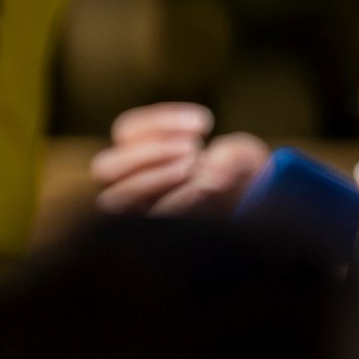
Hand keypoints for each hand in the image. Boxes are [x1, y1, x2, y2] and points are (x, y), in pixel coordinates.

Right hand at [91, 102, 270, 217]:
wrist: (254, 211)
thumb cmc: (239, 177)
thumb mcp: (243, 158)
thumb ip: (233, 156)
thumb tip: (209, 173)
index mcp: (142, 152)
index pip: (126, 130)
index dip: (159, 121)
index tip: (204, 123)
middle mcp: (129, 183)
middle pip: (104, 167)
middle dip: (148, 151)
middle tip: (192, 147)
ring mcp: (136, 213)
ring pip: (112, 200)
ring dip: (150, 179)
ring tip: (191, 167)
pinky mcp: (150, 237)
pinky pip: (141, 224)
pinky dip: (170, 204)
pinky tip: (200, 189)